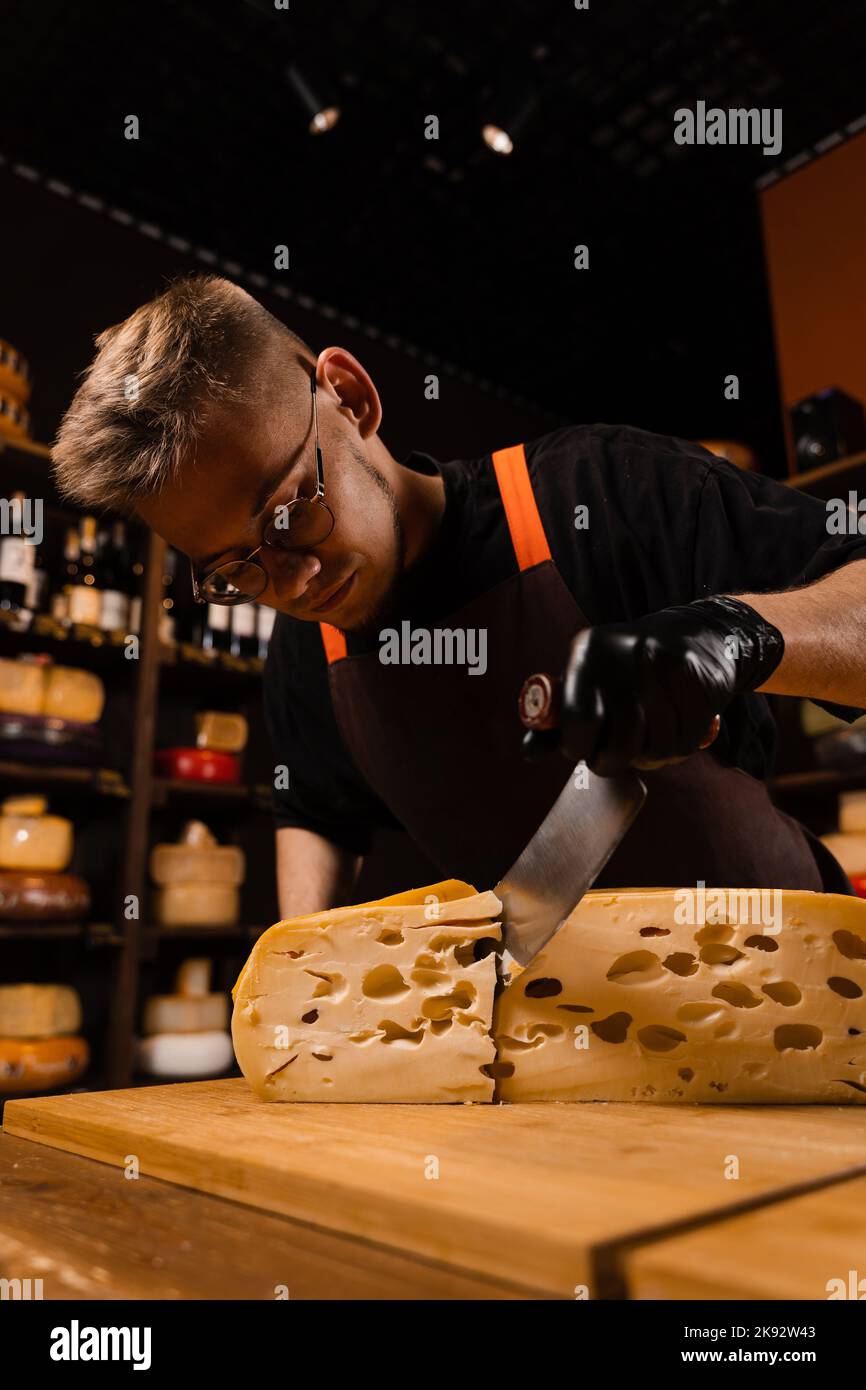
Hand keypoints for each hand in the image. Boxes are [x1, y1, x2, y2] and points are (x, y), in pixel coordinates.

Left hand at [522, 596, 783, 775]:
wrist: (696, 634)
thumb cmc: (626, 669)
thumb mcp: (588, 678)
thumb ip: (559, 717)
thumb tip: (528, 752)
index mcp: (589, 650)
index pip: (579, 720)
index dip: (578, 748)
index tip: (584, 750)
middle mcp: (627, 653)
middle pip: (621, 742)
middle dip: (615, 761)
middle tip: (615, 757)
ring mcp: (667, 666)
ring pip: (657, 748)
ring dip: (650, 758)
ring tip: (645, 743)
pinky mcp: (700, 681)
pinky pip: (685, 742)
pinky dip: (677, 750)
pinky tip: (672, 732)